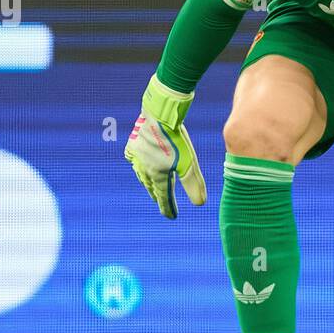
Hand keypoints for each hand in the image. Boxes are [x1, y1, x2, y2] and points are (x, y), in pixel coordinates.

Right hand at [124, 74, 206, 218]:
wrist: (159, 115)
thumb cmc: (176, 141)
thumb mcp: (189, 165)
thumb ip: (194, 185)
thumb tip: (200, 204)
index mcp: (158, 176)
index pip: (164, 197)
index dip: (168, 208)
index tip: (172, 217)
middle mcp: (144, 169)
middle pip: (152, 187)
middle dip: (157, 195)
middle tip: (161, 202)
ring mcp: (136, 157)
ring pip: (141, 174)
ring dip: (147, 182)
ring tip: (151, 186)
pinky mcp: (133, 144)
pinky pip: (134, 159)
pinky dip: (138, 165)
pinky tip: (138, 164)